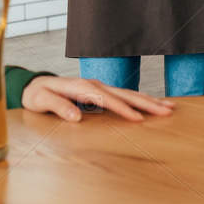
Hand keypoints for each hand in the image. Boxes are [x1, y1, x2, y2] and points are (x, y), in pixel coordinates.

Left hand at [22, 75, 175, 121]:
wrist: (34, 85)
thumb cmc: (37, 94)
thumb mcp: (41, 101)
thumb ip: (58, 106)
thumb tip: (76, 116)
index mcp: (82, 87)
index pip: (107, 100)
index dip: (123, 109)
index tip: (139, 119)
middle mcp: (94, 85)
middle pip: (125, 94)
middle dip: (147, 102)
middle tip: (168, 110)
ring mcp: (98, 87)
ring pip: (128, 94)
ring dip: (149, 100)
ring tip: (169, 106)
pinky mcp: (100, 92)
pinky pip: (123, 96)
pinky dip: (139, 100)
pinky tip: (151, 104)